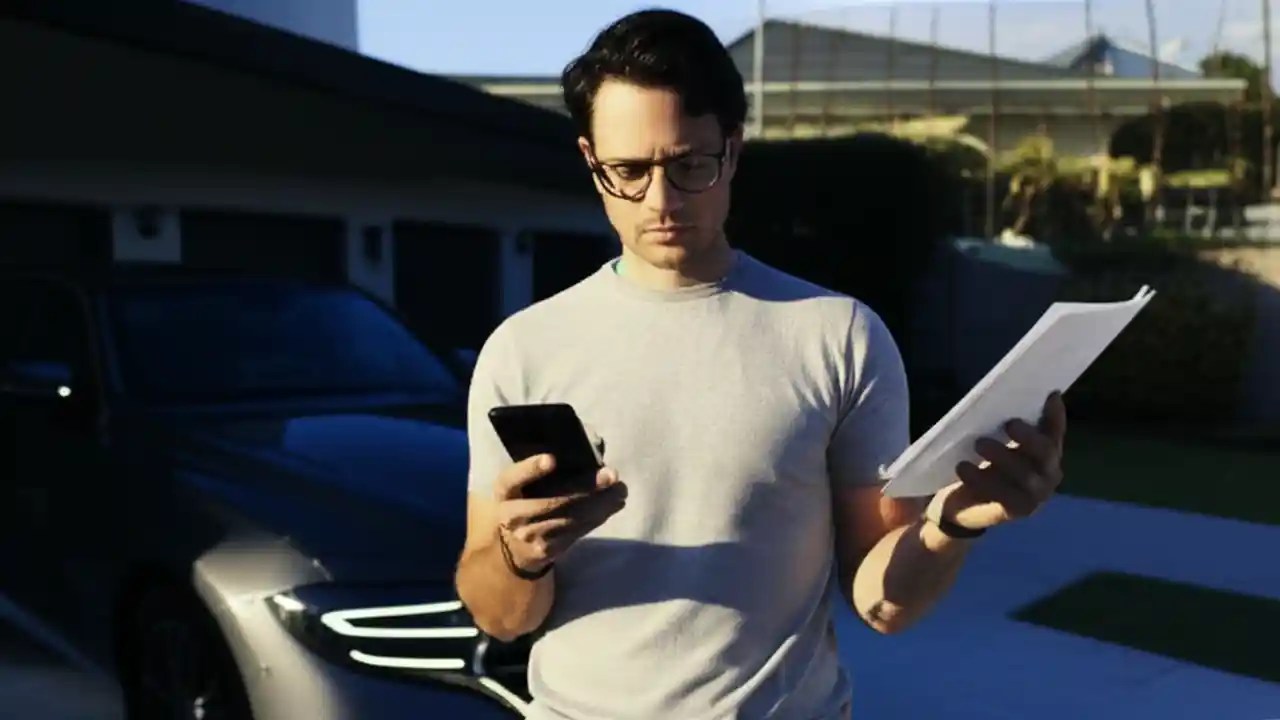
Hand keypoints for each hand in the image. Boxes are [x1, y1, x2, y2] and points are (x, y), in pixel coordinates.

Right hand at [493, 454, 626, 573]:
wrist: (512, 545)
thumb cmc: (525, 498)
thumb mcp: (525, 480)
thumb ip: (552, 460)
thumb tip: (595, 443)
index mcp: (505, 489)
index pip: (513, 477)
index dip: (531, 468)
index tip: (552, 459)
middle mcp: (511, 515)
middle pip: (551, 502)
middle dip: (585, 488)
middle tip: (611, 475)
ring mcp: (529, 536)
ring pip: (569, 519)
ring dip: (600, 504)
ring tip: (620, 491)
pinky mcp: (546, 551)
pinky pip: (577, 532)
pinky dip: (598, 517)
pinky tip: (613, 505)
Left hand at [940, 391, 1066, 531]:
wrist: (962, 505)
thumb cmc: (981, 465)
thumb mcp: (992, 441)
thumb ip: (1001, 425)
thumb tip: (996, 397)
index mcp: (1046, 451)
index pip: (1055, 430)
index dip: (1055, 414)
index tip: (1049, 395)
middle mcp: (1049, 472)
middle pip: (1046, 452)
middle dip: (1029, 436)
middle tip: (1008, 424)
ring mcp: (1037, 494)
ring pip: (1026, 475)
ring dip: (1003, 457)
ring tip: (979, 443)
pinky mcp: (1019, 510)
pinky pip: (1004, 495)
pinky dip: (982, 479)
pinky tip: (963, 467)